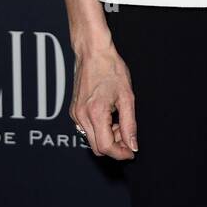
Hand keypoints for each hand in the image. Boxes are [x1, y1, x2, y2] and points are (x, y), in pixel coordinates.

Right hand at [70, 40, 137, 159]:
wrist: (93, 53)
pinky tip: (110, 116)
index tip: (131, 152)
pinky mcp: (73, 111)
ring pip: (91, 139)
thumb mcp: (127, 97)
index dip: (121, 153)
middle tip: (127, 135)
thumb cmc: (111, 69)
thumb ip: (130, 124)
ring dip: (107, 137)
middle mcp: (81, 117)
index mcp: (95, 113)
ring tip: (120, 121)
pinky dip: (99, 129)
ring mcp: (75, 114)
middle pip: (97, 147)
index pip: (106, 147)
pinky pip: (86, 129)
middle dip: (115, 146)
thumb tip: (133, 145)